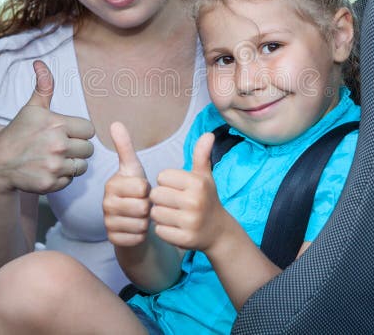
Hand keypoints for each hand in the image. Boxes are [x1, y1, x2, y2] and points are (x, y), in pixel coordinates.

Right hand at [0, 60, 94, 193]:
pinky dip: (62, 178)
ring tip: (55, 158)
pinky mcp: (51, 183)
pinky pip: (70, 180)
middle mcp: (58, 145)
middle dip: (78, 148)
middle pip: (89, 149)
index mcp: (57, 124)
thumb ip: (44, 87)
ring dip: (72, 163)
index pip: (89, 130)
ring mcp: (54, 165)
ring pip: (82, 166)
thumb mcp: (31, 108)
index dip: (80, 132)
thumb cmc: (18, 133)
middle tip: (60, 147)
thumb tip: (40, 63)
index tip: (66, 133)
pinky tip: (48, 170)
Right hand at [103, 122, 151, 246]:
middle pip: (142, 206)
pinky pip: (137, 237)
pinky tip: (138, 229)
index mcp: (112, 184)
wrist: (132, 221)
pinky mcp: (114, 239)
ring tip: (141, 216)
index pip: (142, 186)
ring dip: (146, 221)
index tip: (143, 190)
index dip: (149, 190)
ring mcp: (108, 222)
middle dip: (149, 207)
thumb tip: (115, 122)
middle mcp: (106, 203)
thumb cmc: (136, 192)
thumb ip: (125, 147)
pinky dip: (142, 234)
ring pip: (140, 223)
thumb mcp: (133, 169)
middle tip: (144, 205)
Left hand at [150, 133, 227, 252]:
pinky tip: (175, 227)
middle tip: (173, 203)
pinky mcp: (184, 239)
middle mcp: (194, 201)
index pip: (162, 176)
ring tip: (173, 215)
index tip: (177, 188)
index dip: (166, 183)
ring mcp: (190, 222)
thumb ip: (201, 155)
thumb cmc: (206, 199)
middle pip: (156, 195)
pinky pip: (159, 231)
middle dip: (160, 199)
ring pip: (155, 213)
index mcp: (197, 183)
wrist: (218, 231)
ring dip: (160, 215)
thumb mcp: (204, 176)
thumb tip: (208, 134)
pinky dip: (163, 229)